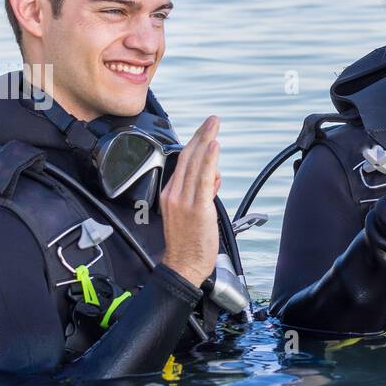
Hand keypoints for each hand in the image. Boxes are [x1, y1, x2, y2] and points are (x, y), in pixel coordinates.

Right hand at [160, 115, 220, 284]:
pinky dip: (208, 161)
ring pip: (195, 164)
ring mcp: (184, 200)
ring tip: (214, 125)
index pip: (183, 163)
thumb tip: (213, 176)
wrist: (182, 265)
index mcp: (170, 193)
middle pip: (187, 158)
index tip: (204, 131)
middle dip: (201, 136)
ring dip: (206, 141)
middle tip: (212, 120)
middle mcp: (174, 193)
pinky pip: (202, 179)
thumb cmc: (188, 244)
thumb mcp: (193, 213)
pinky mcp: (196, 207)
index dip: (195, 145)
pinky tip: (214, 146)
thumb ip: (203, 192)